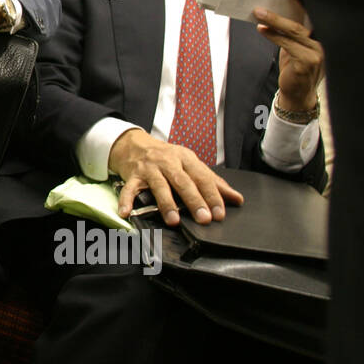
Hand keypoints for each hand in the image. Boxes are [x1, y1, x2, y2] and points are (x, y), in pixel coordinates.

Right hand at [109, 128, 243, 225]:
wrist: (134, 144)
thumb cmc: (166, 157)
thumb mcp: (190, 164)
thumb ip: (213, 182)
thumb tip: (237, 199)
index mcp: (186, 158)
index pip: (202, 177)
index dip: (212, 195)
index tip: (219, 213)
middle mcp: (168, 162)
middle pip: (183, 182)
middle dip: (194, 200)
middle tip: (204, 218)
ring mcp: (150, 168)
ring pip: (159, 186)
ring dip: (166, 203)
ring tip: (173, 220)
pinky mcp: (133, 175)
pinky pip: (129, 188)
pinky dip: (126, 200)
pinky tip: (126, 212)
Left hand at [253, 0, 323, 109]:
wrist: (298, 94)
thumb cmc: (295, 66)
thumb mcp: (294, 45)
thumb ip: (290, 30)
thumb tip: (270, 10)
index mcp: (322, 34)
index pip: (313, 12)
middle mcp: (325, 41)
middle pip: (304, 18)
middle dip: (291, 1)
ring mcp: (319, 51)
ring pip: (295, 30)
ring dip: (275, 20)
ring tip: (258, 12)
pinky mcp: (308, 61)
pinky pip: (288, 44)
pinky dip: (274, 36)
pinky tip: (261, 30)